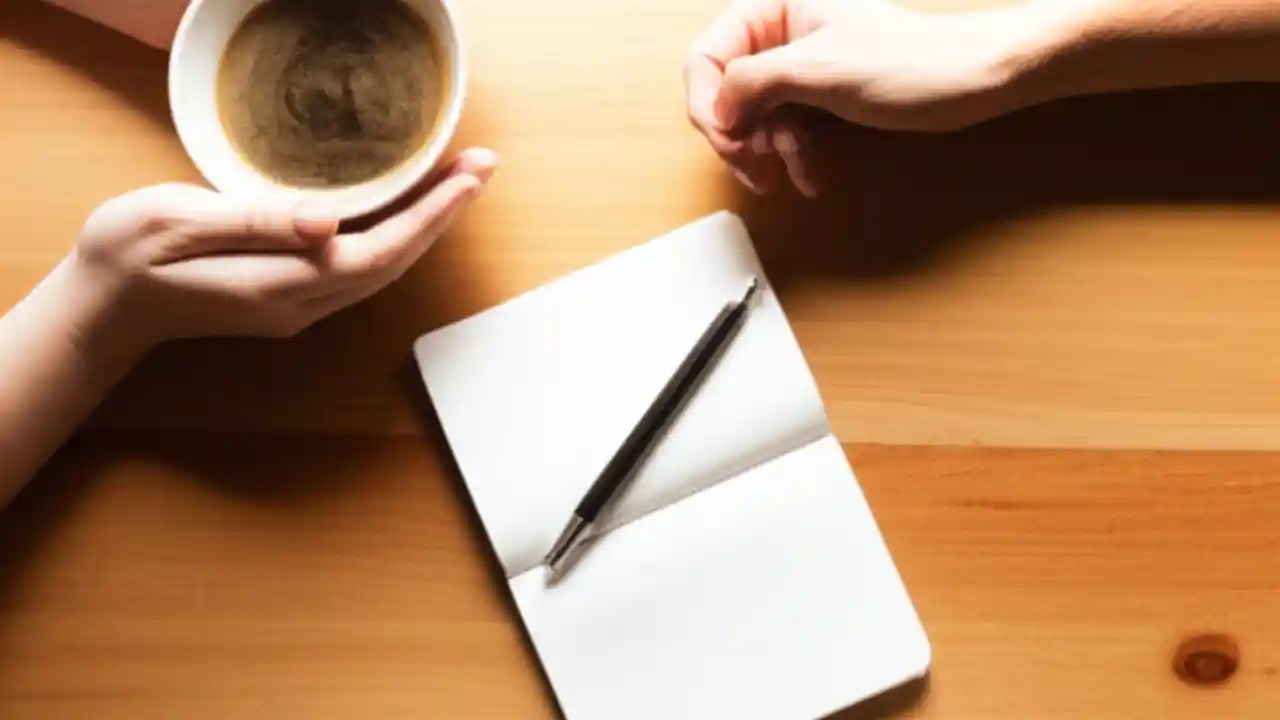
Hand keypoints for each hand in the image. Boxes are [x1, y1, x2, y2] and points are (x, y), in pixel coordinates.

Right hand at [66, 148, 496, 353]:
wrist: (101, 309)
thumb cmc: (129, 256)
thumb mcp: (179, 222)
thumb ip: (256, 222)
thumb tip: (329, 221)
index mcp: (277, 283)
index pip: (378, 251)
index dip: (430, 215)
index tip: (468, 177)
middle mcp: (300, 305)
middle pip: (394, 262)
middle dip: (445, 214)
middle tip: (482, 165)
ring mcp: (297, 308)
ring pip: (382, 268)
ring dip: (427, 226)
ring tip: (460, 180)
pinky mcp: (289, 300)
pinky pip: (361, 269)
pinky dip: (396, 236)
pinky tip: (409, 210)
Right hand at [685, 0, 1053, 195]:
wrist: (974, 81)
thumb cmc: (914, 61)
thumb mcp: (819, 69)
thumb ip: (755, 81)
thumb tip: (718, 105)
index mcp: (778, 7)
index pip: (710, 53)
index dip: (708, 100)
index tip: (724, 137)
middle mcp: (785, 33)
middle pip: (727, 89)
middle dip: (737, 133)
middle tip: (751, 165)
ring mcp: (803, 66)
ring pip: (755, 117)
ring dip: (765, 152)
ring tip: (783, 174)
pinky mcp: (822, 96)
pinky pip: (786, 131)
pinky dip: (794, 157)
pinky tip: (810, 176)